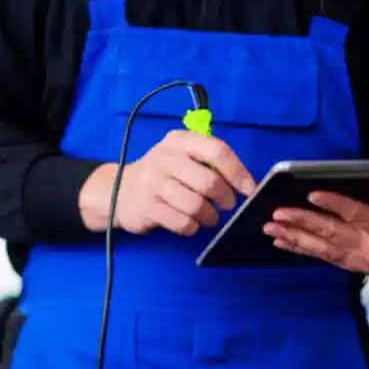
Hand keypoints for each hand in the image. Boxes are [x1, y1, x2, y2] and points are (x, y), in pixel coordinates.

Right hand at [79, 131, 256, 235]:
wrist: (120, 190)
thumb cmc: (163, 174)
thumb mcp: (182, 157)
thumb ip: (210, 162)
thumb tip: (245, 182)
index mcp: (180, 141)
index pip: (217, 151)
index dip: (238, 172)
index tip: (248, 189)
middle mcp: (165, 158)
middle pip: (209, 182)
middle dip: (225, 198)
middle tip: (226, 205)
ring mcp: (154, 183)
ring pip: (196, 205)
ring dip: (209, 216)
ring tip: (208, 217)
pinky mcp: (147, 207)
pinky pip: (182, 222)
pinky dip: (192, 227)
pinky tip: (190, 223)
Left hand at [264, 181, 368, 275]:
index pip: (357, 216)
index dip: (335, 205)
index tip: (313, 194)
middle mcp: (368, 250)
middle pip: (331, 233)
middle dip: (303, 223)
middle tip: (278, 214)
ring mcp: (357, 260)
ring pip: (321, 248)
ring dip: (294, 237)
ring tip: (271, 228)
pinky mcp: (349, 265)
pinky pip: (321, 257)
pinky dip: (300, 249)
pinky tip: (281, 241)